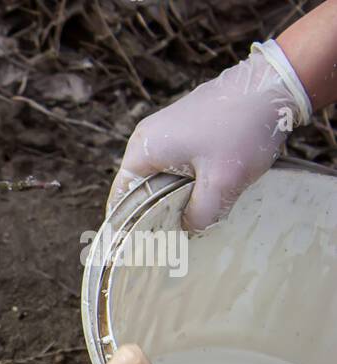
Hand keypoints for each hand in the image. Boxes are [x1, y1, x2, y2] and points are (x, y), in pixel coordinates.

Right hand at [107, 40, 310, 232]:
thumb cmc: (241, 129)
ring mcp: (168, 129)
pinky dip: (188, 180)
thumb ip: (201, 214)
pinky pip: (178, 163)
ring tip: (193, 217)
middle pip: (141, 188)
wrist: (274, 83)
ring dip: (176, 196)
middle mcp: (148, 138)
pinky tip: (209, 191)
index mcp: (143, 149)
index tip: (143, 249)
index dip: (129, 226)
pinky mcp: (188, 126)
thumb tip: (190, 230)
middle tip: (173, 239)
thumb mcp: (222, 182)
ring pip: (162, 176)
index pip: (121, 198)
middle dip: (155, 212)